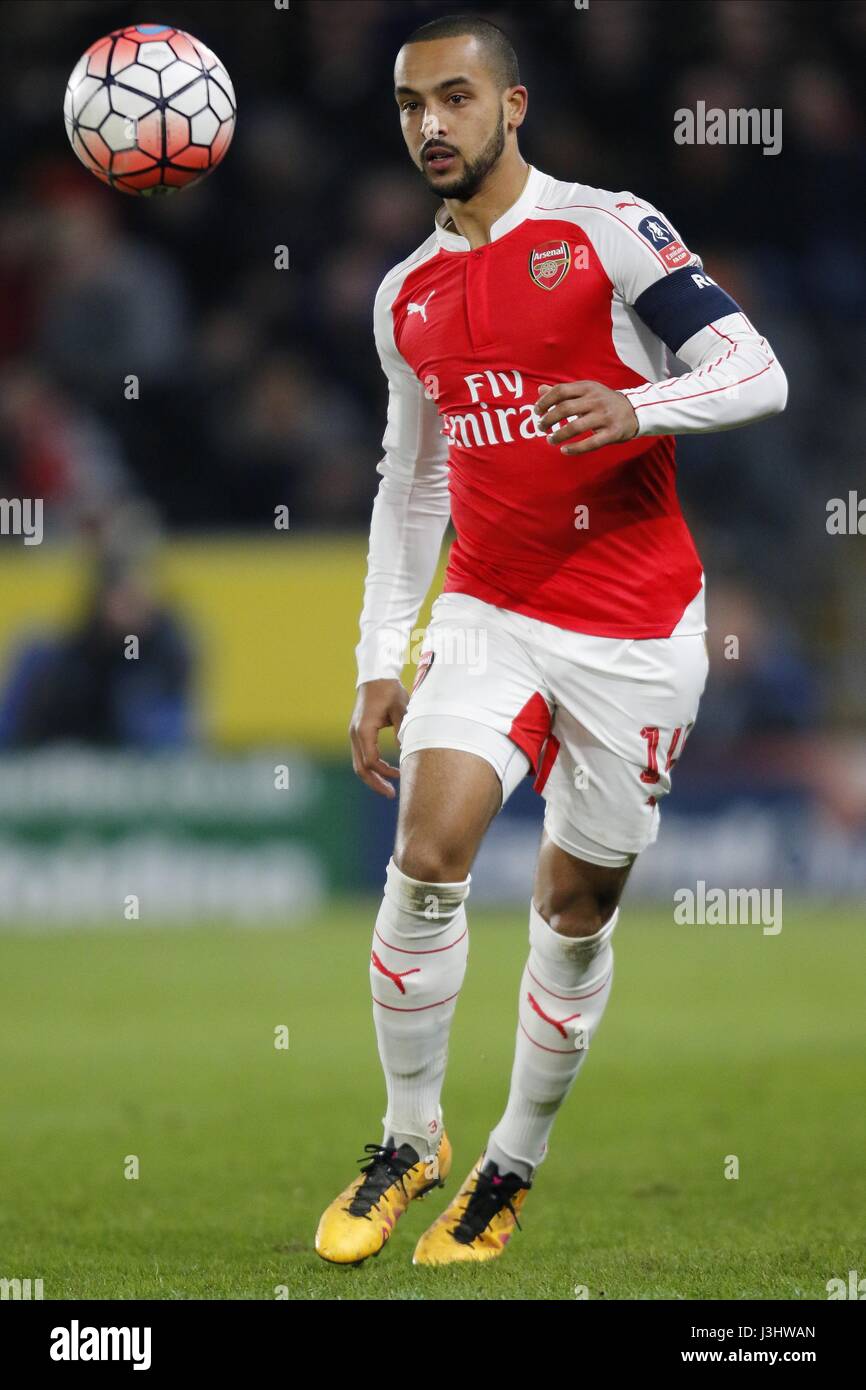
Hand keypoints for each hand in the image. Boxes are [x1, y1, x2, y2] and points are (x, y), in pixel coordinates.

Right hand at [349, 678, 408, 797]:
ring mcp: (354, 734)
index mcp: (364, 730)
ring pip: (358, 764)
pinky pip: (361, 756)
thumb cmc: (390, 691)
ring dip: (373, 777)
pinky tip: (386, 772)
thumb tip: (406, 752)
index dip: (385, 772)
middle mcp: (355, 734)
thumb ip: (403, 730)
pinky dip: (371, 767)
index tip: (400, 776)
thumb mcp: (401, 709)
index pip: (371, 760)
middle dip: (375, 783)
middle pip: (360, 768)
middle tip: (391, 795)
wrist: (376, 677)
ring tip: (388, 789)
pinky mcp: (358, 733)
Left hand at [534, 381, 638, 454]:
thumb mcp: (586, 392)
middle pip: (565, 408)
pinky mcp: (612, 433)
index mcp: (588, 387)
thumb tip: (540, 390)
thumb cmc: (604, 402)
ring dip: (558, 435)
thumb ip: (564, 392)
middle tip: (541, 427)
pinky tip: (564, 450)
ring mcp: (605, 417)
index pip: (561, 390)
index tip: (537, 411)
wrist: (635, 411)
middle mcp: (596, 400)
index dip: (545, 401)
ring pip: (575, 427)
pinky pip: (590, 444)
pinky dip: (574, 449)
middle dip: (548, 419)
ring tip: (550, 440)